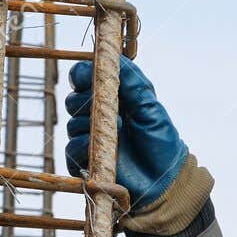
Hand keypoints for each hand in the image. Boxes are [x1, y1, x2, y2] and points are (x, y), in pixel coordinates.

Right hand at [64, 54, 187, 209]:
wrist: (165, 181)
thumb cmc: (161, 142)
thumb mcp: (150, 107)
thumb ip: (132, 81)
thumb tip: (113, 56)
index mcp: (112, 98)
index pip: (84, 78)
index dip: (81, 74)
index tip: (86, 76)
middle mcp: (98, 115)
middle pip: (73, 98)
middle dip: (85, 99)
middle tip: (109, 107)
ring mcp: (90, 138)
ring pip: (71, 122)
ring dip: (89, 124)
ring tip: (117, 131)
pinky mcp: (86, 160)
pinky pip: (72, 148)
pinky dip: (84, 145)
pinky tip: (102, 148)